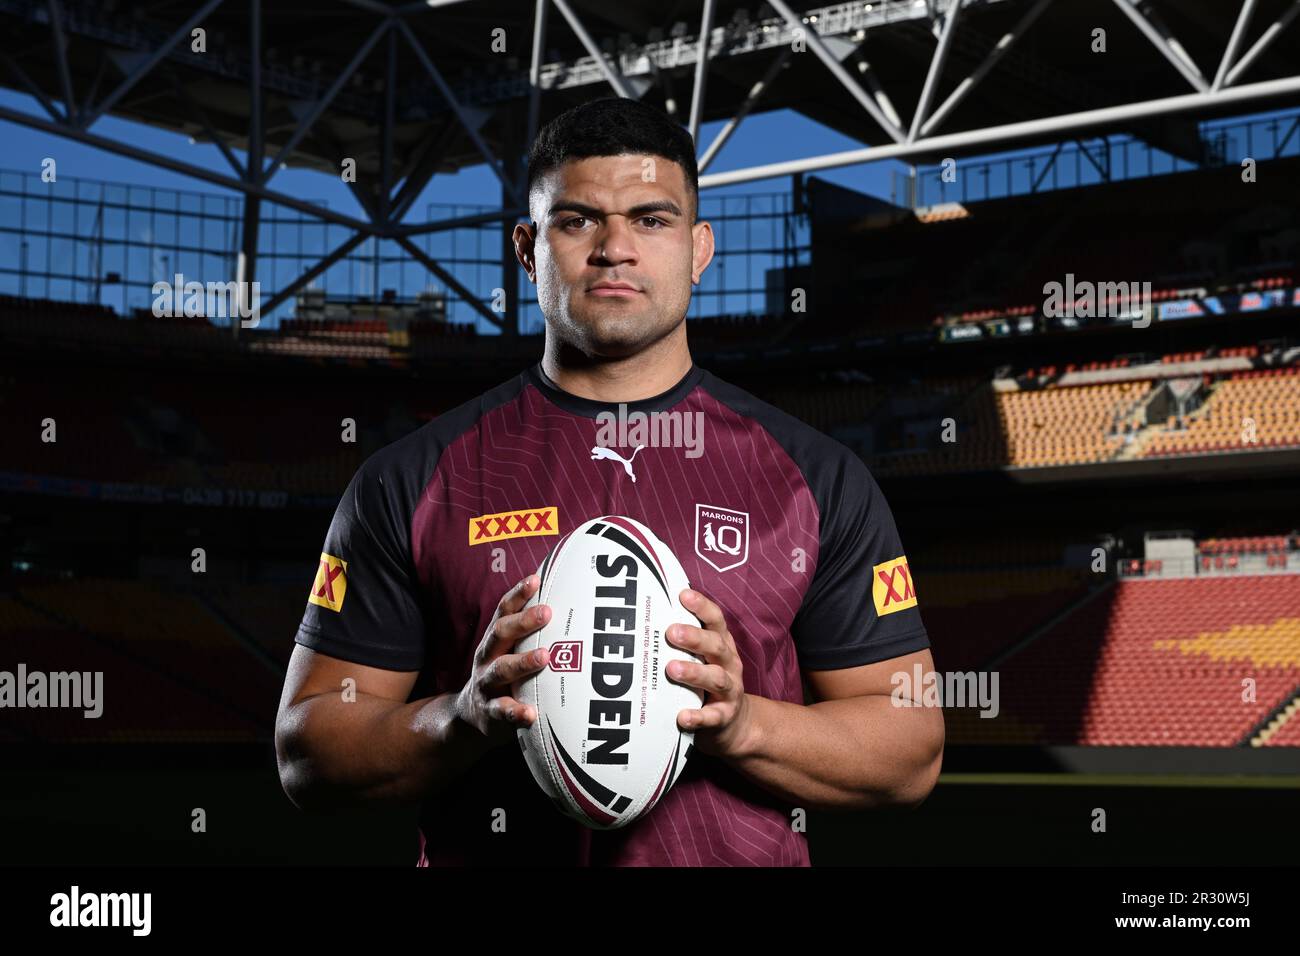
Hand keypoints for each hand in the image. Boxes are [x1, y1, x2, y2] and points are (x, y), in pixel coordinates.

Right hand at [455, 574, 551, 746]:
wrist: (471, 714)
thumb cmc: (503, 673)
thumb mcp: (509, 650)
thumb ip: (529, 632)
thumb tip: (567, 602)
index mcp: (495, 640)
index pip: (504, 611)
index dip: (518, 594)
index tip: (535, 579)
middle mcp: (487, 657)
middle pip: (500, 634)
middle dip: (522, 622)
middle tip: (546, 612)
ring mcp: (486, 684)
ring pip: (501, 670)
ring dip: (522, 662)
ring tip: (544, 656)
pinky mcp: (489, 711)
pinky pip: (501, 711)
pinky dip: (515, 712)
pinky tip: (530, 713)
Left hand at [663, 589, 754, 758]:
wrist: (733, 722)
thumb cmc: (706, 681)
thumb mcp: (701, 657)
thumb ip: (683, 640)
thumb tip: (646, 617)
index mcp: (721, 645)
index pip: (715, 620)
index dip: (701, 607)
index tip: (682, 595)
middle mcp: (728, 664)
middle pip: (716, 646)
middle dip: (695, 638)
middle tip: (671, 632)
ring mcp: (729, 691)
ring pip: (716, 679)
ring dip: (695, 673)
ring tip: (672, 669)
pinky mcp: (724, 716)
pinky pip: (713, 717)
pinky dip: (698, 717)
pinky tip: (682, 717)